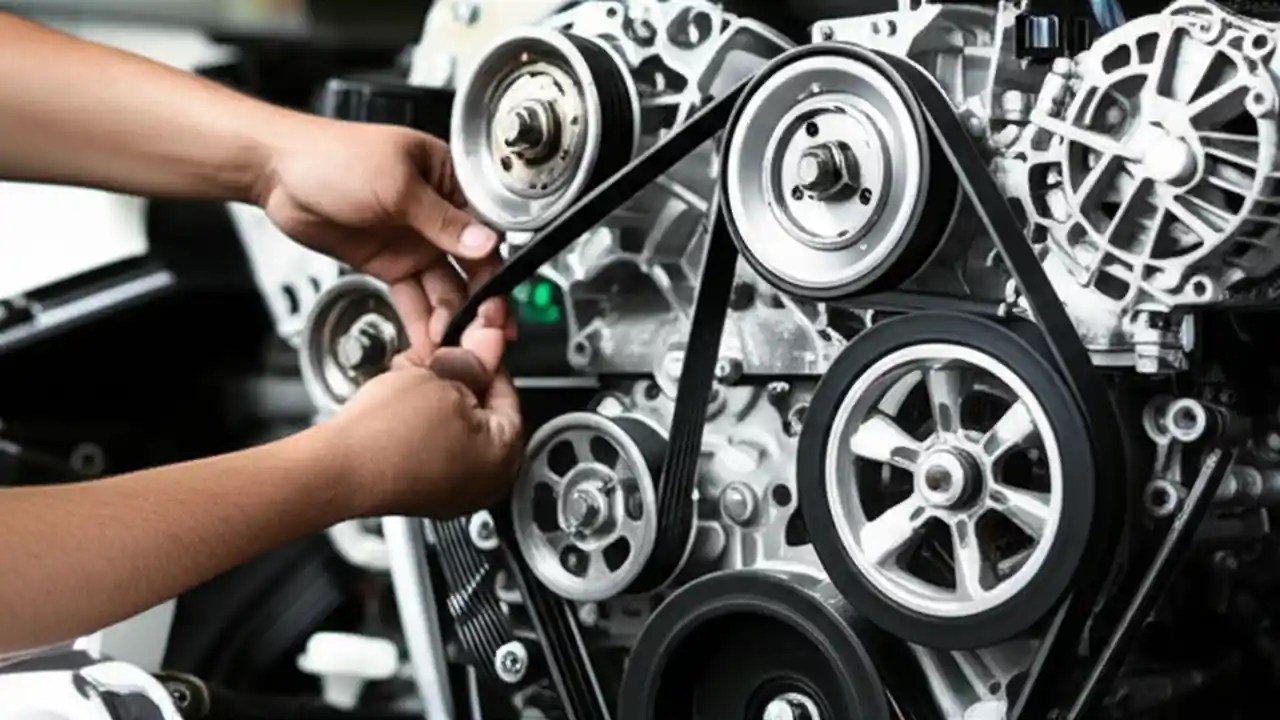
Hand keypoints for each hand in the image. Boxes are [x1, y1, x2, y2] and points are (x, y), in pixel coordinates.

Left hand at [256, 117, 510, 370]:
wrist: (277, 174)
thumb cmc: (333, 155)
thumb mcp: (397, 185)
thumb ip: (442, 220)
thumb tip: (485, 242)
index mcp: (448, 181)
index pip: (486, 229)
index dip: (498, 266)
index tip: (500, 299)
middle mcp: (437, 215)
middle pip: (472, 266)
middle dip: (481, 301)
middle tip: (485, 333)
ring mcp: (414, 242)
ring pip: (444, 286)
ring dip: (451, 316)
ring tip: (455, 344)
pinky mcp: (390, 264)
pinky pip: (414, 297)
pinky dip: (421, 320)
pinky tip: (430, 341)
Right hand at [321, 348, 523, 518]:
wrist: (338, 471)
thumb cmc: (387, 437)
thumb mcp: (440, 377)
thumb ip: (473, 361)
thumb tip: (490, 344)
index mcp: (505, 454)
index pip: (508, 393)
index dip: (484, 362)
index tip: (468, 346)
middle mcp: (487, 482)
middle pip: (483, 413)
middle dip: (458, 382)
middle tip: (436, 364)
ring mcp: (455, 493)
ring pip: (455, 428)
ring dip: (436, 400)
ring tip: (411, 383)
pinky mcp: (425, 494)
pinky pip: (434, 448)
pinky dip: (422, 426)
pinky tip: (400, 408)